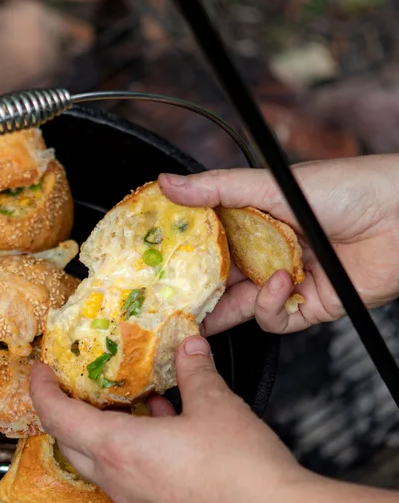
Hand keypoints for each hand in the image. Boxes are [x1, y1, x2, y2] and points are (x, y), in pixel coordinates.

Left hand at [30, 337, 307, 502]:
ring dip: (104, 429)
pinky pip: (129, 477)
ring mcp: (138, 502)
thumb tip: (190, 347)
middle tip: (76, 383)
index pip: (57, 416)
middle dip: (67, 410)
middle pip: (70, 441)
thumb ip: (195, 371)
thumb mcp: (215, 404)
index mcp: (118, 448)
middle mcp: (119, 479)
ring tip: (131, 401)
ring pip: (100, 461)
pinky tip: (165, 429)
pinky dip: (131, 450)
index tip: (41, 370)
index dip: (42, 389)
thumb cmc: (242, 470)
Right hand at [159, 155, 398, 334]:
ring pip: (241, 306)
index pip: (207, 243)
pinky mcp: (309, 306)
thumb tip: (168, 183)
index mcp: (254, 220)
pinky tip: (280, 284)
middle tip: (171, 301)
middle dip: (196, 292)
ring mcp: (285, 280)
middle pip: (219, 280)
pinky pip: (275, 319)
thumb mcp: (270, 184)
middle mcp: (267, 252)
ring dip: (228, 306)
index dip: (182, 255)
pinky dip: (271, 306)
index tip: (156, 263)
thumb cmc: (346, 188)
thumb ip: (217, 188)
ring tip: (225, 295)